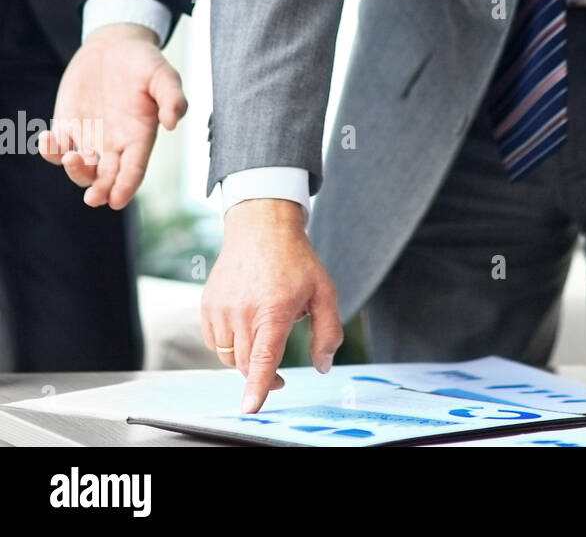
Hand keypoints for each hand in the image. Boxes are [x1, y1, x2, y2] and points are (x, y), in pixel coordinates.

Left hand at [39, 23, 186, 208]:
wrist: (114, 46)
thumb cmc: (143, 61)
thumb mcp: (163, 74)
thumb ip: (172, 97)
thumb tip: (172, 123)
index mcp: (140, 135)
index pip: (134, 168)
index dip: (127, 186)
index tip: (117, 200)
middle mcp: (115, 143)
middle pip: (106, 178)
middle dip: (100, 191)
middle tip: (93, 197)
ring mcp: (90, 137)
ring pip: (81, 170)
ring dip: (75, 172)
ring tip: (70, 156)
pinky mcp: (68, 127)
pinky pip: (56, 149)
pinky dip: (50, 151)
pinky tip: (48, 138)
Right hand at [201, 199, 342, 412]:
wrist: (261, 228)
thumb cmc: (296, 260)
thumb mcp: (324, 291)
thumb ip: (328, 332)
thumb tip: (322, 366)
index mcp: (273, 310)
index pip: (262, 358)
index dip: (258, 386)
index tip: (251, 407)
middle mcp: (242, 312)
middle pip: (247, 365)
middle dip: (262, 375)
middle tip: (279, 374)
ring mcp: (220, 310)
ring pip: (230, 357)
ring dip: (247, 358)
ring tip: (264, 332)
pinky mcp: (207, 306)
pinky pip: (217, 343)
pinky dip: (231, 345)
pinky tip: (246, 326)